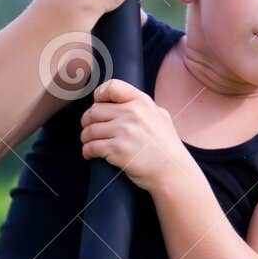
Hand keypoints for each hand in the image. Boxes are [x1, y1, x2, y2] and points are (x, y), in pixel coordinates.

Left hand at [80, 78, 188, 192]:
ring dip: (85, 137)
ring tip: (88, 141)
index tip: (97, 103)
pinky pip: (92, 147)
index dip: (99, 95)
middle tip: (88, 127)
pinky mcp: (117, 150)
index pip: (112, 87)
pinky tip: (89, 154)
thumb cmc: (167, 147)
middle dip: (87, 120)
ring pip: (90, 130)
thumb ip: (144, 106)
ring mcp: (124, 132)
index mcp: (142, 102)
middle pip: (95, 110)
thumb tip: (124, 99)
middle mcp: (132, 114)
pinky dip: (87, 151)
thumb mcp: (161, 116)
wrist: (172, 171)